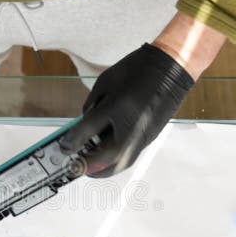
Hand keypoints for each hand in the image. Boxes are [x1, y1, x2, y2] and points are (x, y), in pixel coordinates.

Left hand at [60, 43, 193, 177]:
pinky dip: (116, 161)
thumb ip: (93, 104)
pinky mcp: (150, 136)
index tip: (63, 148)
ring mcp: (143, 134)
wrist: (171, 68)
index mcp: (116, 107)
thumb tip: (85, 123)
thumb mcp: (106, 82)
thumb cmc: (137, 69)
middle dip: (88, 166)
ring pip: (121, 162)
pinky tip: (106, 158)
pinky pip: (130, 156)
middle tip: (75, 166)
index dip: (71, 142)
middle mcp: (131, 125)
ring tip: (89, 168)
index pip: (87, 131)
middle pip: (106, 158)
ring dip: (103, 169)